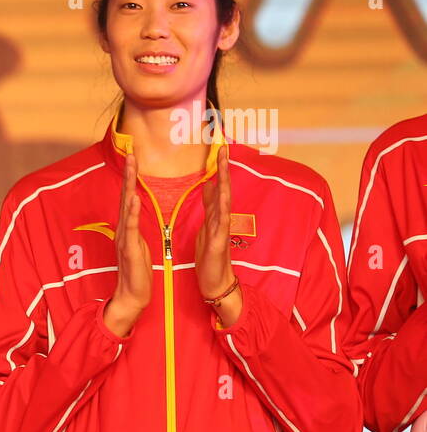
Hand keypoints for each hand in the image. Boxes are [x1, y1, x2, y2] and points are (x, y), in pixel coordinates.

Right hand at [103, 152, 151, 336]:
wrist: (131, 296)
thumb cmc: (137, 273)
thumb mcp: (139, 246)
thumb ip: (135, 228)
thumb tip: (134, 213)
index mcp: (128, 228)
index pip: (130, 198)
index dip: (132, 178)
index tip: (135, 159)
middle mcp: (123, 230)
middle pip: (125, 196)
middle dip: (128, 174)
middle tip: (131, 152)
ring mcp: (124, 238)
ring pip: (126, 206)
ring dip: (128, 185)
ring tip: (131, 166)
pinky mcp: (128, 249)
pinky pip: (130, 227)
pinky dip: (131, 212)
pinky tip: (133, 198)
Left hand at [195, 150, 241, 323]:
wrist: (215, 283)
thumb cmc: (209, 256)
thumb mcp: (207, 227)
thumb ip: (210, 206)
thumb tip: (210, 185)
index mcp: (215, 217)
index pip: (218, 188)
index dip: (218, 170)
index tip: (219, 150)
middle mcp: (221, 221)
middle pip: (224, 191)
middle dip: (224, 170)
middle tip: (223, 149)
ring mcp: (221, 232)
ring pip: (224, 203)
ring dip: (225, 184)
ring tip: (224, 166)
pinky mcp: (217, 244)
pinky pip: (219, 225)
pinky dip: (219, 210)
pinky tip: (220, 198)